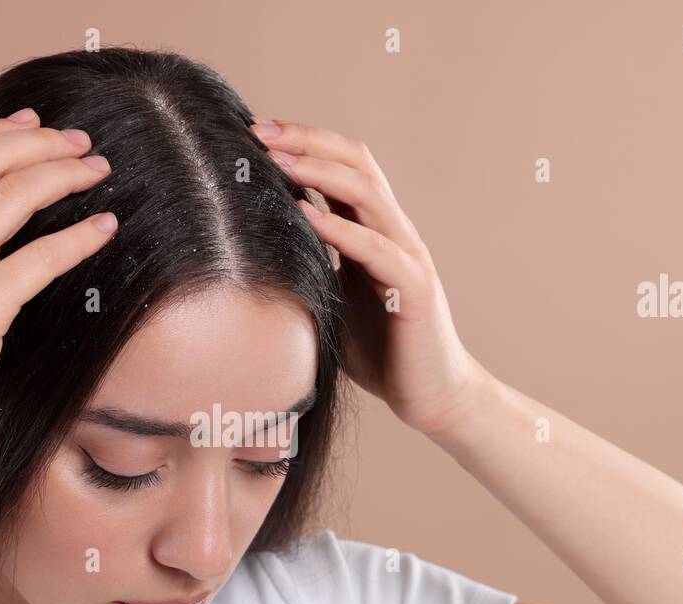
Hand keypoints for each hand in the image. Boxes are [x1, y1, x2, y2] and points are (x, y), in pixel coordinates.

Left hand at [251, 117, 487, 437]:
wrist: (430, 395)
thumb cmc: (380, 352)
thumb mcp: (332, 299)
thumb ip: (308, 268)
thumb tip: (252, 250)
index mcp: (374, 231)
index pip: (342, 167)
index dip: (303, 143)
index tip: (254, 132)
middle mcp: (394, 233)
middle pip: (356, 164)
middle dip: (306, 141)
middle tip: (258, 130)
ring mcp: (408, 256)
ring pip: (367, 194)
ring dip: (318, 172)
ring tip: (277, 160)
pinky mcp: (414, 288)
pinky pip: (375, 249)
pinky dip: (339, 229)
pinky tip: (304, 216)